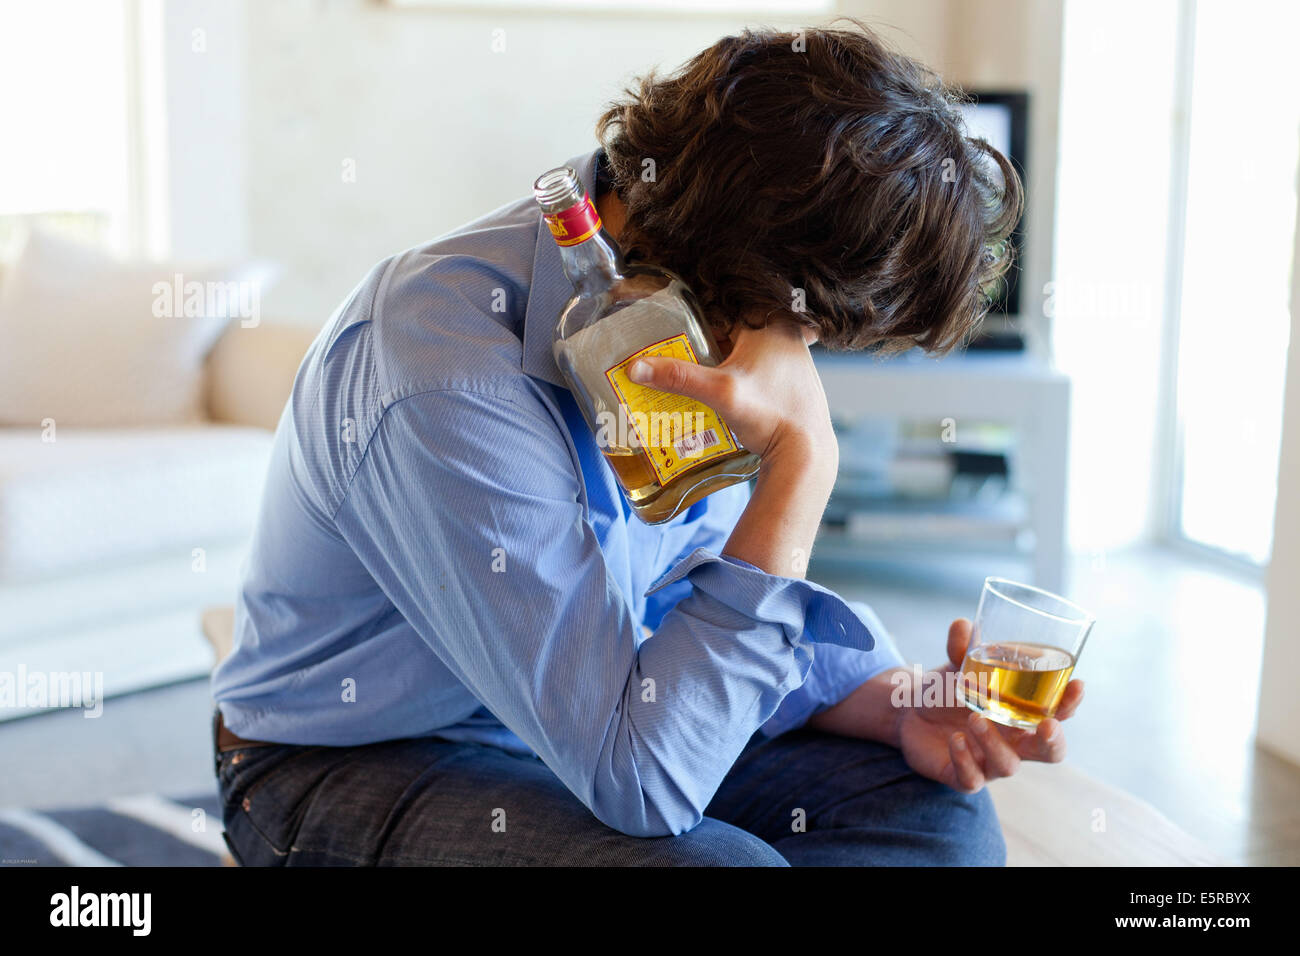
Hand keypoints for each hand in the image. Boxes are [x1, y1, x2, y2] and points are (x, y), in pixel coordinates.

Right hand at [626, 320, 836, 474]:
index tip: (680, 336)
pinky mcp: (795, 385)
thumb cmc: (771, 415)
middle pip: (736, 334)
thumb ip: (678, 376)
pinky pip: (761, 373)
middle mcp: (789, 337)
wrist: (805, 454)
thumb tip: (637, 367)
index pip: (727, 312)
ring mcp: (795, 362)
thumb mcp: (720, 392)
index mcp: (774, 324)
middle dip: (712, 347)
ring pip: (748, 354)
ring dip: (728, 366)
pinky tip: (729, 397)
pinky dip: (744, 381)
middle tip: (687, 361)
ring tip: (705, 381)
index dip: (701, 323)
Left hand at [894, 619, 1084, 792]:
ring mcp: (989, 761)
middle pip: (1049, 752)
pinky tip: (956, 740)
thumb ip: (962, 647)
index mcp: (1022, 713)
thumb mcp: (956, 665)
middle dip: (1054, 741)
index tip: (1077, 685)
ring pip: (1008, 765)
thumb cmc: (947, 688)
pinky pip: (971, 779)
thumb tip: (962, 624)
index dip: (1070, 703)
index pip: (1058, 713)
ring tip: (974, 718)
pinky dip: (965, 760)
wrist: (908, 711)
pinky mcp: (962, 775)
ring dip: (995, 742)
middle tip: (1048, 725)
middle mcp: (1012, 741)